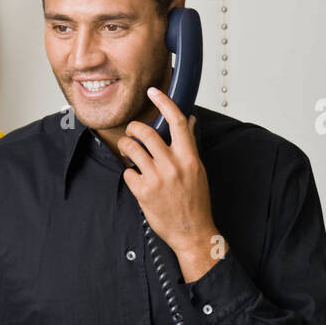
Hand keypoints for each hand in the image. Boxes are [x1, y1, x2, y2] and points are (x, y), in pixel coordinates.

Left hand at [119, 88, 225, 279]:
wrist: (192, 232)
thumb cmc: (196, 202)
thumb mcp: (198, 170)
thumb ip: (189, 145)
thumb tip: (189, 122)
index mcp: (189, 158)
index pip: (177, 121)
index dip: (164, 102)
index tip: (153, 92)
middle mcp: (173, 165)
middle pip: (146, 132)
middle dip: (135, 128)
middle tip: (133, 133)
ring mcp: (157, 179)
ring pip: (132, 148)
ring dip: (127, 147)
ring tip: (130, 152)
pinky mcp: (143, 192)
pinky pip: (128, 171)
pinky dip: (130, 172)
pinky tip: (137, 178)